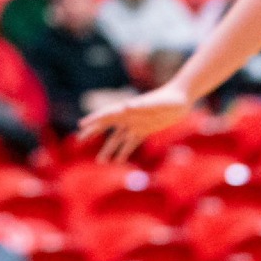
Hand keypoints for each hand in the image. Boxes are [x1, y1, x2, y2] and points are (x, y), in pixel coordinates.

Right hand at [78, 80, 192, 161]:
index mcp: (128, 109)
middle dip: (93, 132)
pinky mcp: (145, 130)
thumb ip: (142, 105)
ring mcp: (136, 123)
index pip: (106, 114)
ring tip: (100, 161)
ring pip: (118, 138)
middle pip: (107, 125)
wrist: (181, 99)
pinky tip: (119, 161)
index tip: (81, 124)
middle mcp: (128, 116)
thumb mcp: (156, 103)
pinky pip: (132, 142)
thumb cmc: (169, 99)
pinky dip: (125, 151)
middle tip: (79, 140)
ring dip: (109, 149)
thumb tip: (126, 106)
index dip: (94, 119)